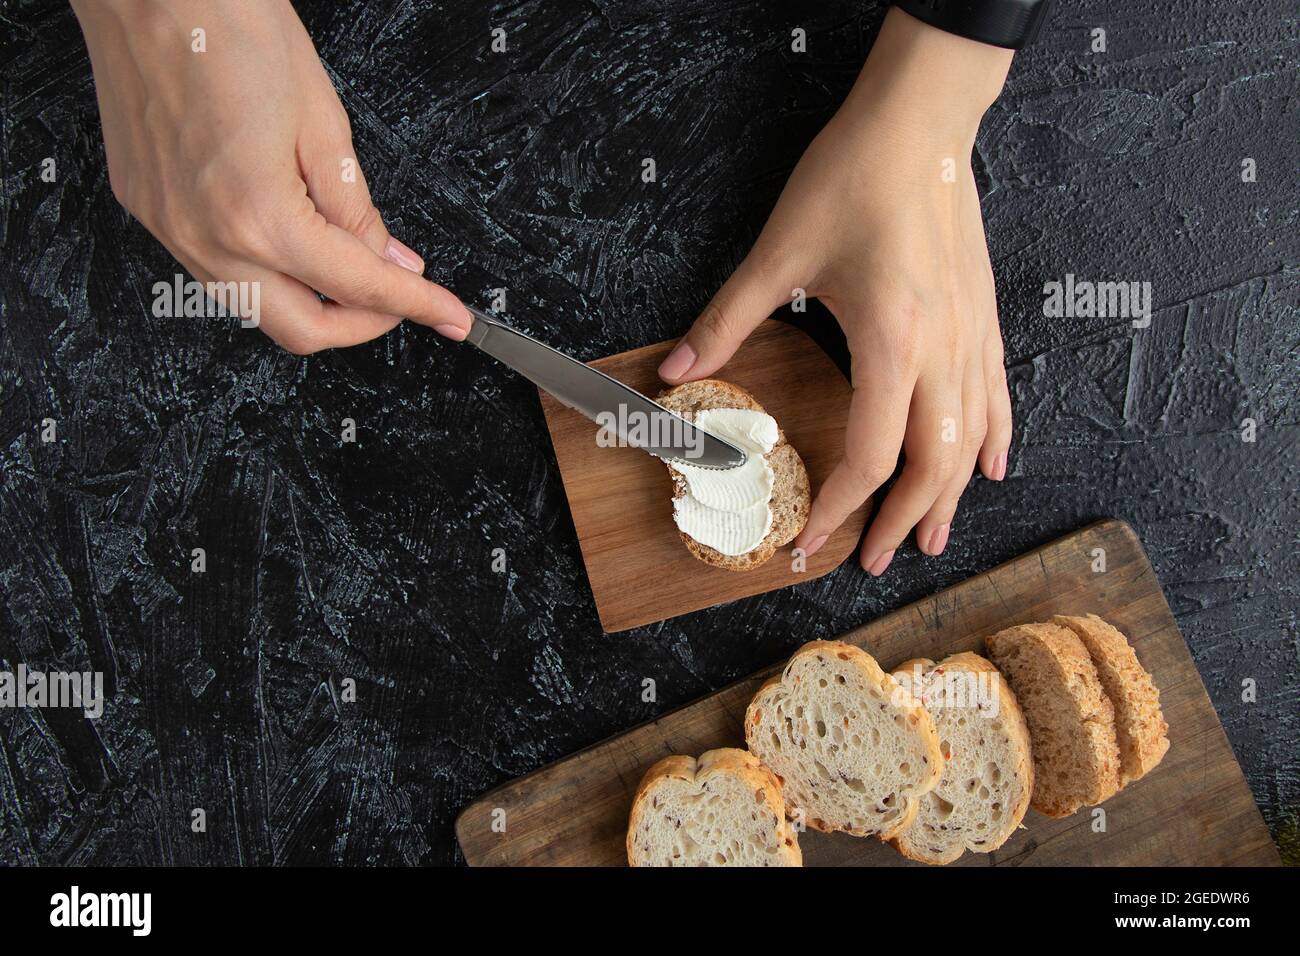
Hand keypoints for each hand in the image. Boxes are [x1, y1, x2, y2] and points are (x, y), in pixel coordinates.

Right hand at [70, 0, 469, 352]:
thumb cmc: (227, 26)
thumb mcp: (322, 121)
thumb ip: (356, 208)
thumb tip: (388, 260)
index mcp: (258, 216)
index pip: (358, 288)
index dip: (415, 306)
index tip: (448, 316)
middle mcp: (207, 238)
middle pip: (301, 330)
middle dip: (361, 324)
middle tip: (398, 297)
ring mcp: (171, 230)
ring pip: (256, 308)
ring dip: (312, 303)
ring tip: (351, 267)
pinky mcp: (149, 212)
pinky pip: (217, 271)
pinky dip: (267, 272)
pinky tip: (294, 240)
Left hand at [658, 9, 1013, 574]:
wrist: (920, 121)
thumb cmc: (854, 178)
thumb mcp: (779, 252)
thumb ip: (726, 320)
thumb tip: (675, 372)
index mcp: (893, 345)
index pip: (871, 456)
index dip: (840, 509)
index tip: (808, 543)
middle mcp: (942, 352)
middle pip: (932, 465)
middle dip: (902, 521)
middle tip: (876, 561)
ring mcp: (971, 336)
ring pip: (973, 440)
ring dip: (951, 496)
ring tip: (935, 537)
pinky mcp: (984, 316)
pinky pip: (998, 396)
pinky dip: (994, 439)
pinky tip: (992, 468)